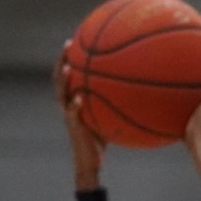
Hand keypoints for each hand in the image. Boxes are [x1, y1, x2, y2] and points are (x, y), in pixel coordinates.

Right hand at [56, 44, 106, 190]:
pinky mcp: (73, 127)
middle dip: (62, 60)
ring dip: (64, 80)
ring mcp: (68, 115)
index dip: (70, 56)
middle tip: (68, 45)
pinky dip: (74, 105)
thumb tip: (140, 86)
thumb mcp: (110, 117)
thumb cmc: (103, 139)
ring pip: (60, 93)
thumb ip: (118, 101)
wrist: (92, 161)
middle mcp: (67, 104)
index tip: (76, 39)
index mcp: (73, 98)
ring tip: (69, 68)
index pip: (68, 73)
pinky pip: (72, 114)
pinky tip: (79, 98)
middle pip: (59, 78)